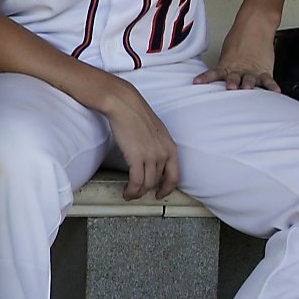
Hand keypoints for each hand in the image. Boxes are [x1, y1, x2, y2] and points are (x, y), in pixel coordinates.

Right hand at [102, 85, 179, 200]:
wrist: (124, 104)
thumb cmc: (136, 114)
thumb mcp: (156, 132)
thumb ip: (158, 147)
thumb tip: (153, 159)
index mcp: (170, 147)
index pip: (175, 176)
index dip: (167, 189)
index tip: (160, 193)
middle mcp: (163, 153)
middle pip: (157, 181)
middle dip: (147, 190)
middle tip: (138, 193)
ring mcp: (151, 156)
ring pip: (146, 184)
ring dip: (137, 192)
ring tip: (130, 194)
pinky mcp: (136, 158)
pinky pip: (136, 181)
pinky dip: (131, 190)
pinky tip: (126, 192)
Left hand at [195, 20, 281, 92]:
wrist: (255, 27)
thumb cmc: (239, 41)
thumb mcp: (226, 55)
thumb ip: (222, 68)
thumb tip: (212, 78)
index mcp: (226, 66)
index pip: (213, 73)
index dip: (205, 78)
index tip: (197, 82)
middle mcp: (238, 70)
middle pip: (233, 78)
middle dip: (231, 83)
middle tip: (230, 87)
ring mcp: (252, 71)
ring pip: (250, 79)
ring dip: (248, 84)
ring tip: (248, 87)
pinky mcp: (264, 71)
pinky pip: (268, 80)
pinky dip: (272, 86)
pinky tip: (275, 91)